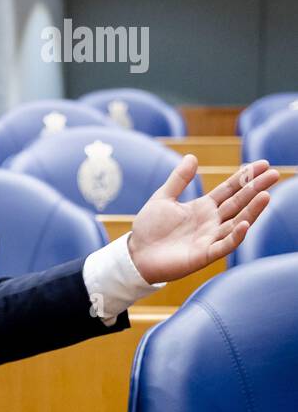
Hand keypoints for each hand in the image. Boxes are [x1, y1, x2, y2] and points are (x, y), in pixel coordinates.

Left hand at [128, 155, 278, 284]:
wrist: (136, 254)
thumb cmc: (150, 228)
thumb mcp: (163, 198)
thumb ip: (178, 179)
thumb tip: (192, 156)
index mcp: (203, 208)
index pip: (230, 190)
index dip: (245, 177)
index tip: (263, 164)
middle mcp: (212, 222)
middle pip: (238, 203)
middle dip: (255, 189)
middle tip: (274, 174)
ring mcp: (210, 238)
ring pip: (237, 223)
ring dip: (252, 211)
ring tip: (265, 195)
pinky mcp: (203, 255)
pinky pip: (224, 246)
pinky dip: (235, 236)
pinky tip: (245, 224)